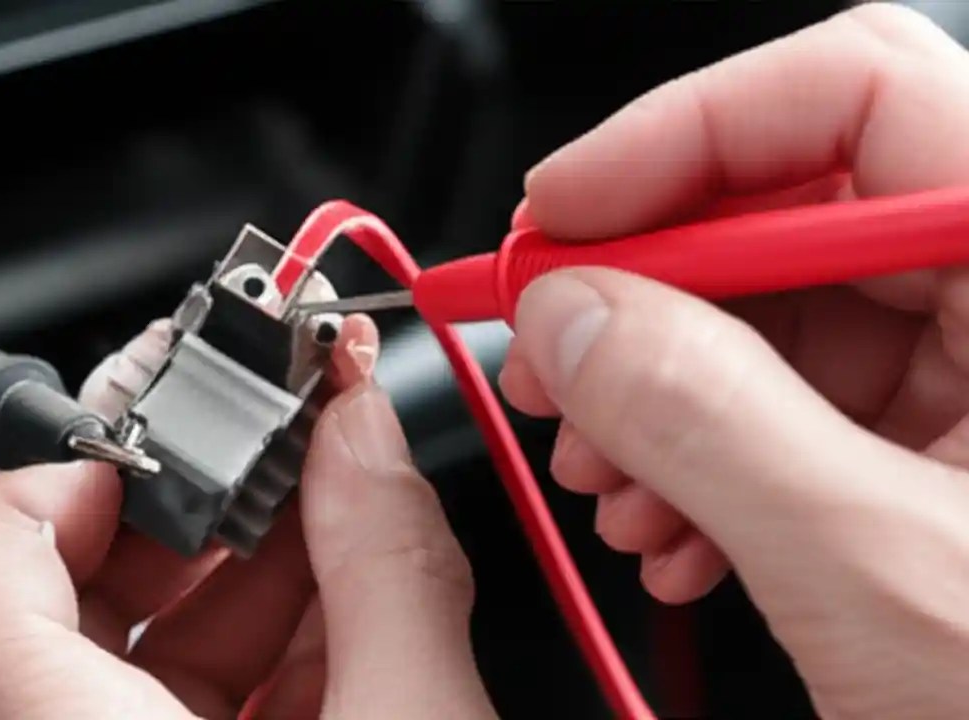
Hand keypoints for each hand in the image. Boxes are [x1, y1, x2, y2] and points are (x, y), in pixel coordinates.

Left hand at [0, 317, 495, 718]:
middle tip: (289, 456)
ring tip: (343, 528)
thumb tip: (369, 432)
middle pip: (64, 589)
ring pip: (126, 652)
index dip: (97, 448)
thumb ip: (391, 571)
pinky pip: (172, 707)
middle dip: (198, 505)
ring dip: (243, 578)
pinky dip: (259, 657)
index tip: (201, 417)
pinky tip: (348, 624)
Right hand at [500, 4, 968, 717]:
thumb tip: (574, 316)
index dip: (686, 131)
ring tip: (610, 484)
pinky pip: (796, 407)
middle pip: (793, 215)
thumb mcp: (880, 570)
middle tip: (550, 359)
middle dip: (642, 296)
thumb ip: (709, 421)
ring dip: (658, 397)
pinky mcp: (949, 456)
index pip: (858, 94)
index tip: (563, 213)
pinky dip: (707, 461)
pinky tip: (675, 534)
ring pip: (777, 320)